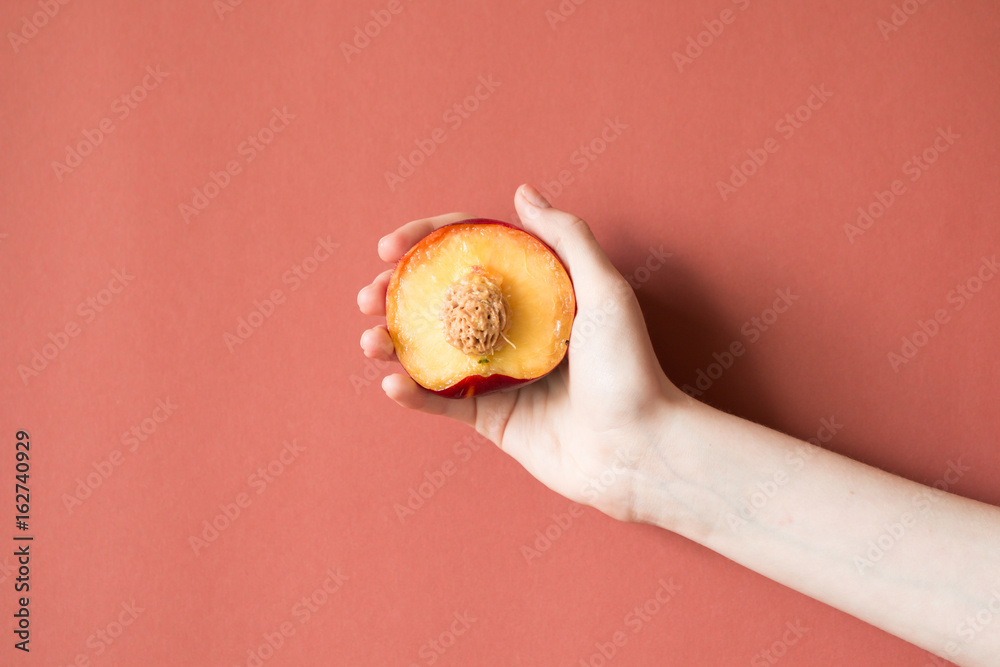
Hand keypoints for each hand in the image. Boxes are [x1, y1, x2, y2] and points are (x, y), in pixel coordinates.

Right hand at [357, 184, 684, 519]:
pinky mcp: (490, 417)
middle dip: (396, 293)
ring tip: (369, 340)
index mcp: (533, 293)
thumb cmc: (630, 367)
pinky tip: (390, 384)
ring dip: (391, 342)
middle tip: (368, 295)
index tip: (390, 245)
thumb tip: (521, 192)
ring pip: (431, 350)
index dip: (427, 244)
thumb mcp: (606, 290)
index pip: (470, 255)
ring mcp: (497, 374)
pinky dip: (411, 395)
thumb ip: (566, 238)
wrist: (638, 448)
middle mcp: (511, 329)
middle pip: (440, 300)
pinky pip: (441, 402)